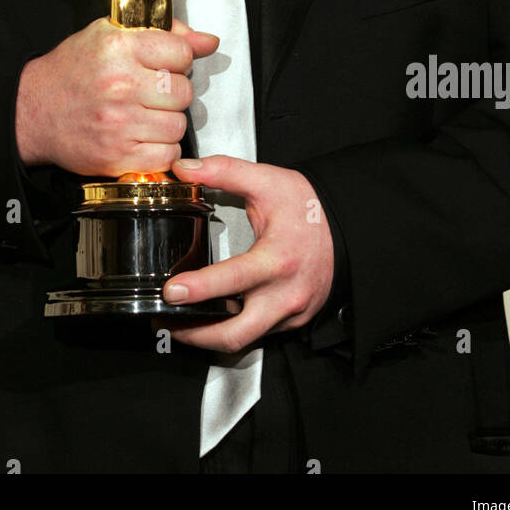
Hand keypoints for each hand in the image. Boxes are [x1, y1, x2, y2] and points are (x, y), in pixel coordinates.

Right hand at [14, 17, 218, 175]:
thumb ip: (163, 34)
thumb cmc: (72, 71)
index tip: (164, 66)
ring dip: (167, 123)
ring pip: (178, 125)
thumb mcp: (110, 35)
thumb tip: (208, 41)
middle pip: (183, 91)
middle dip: (173, 93)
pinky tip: (141, 137)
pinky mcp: (117, 156)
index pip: (181, 52)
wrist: (33, 111)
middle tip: (151, 93)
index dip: (178, 60)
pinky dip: (160, 150)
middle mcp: (120, 84)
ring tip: (144, 115)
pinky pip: (167, 155)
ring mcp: (120, 123)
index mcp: (118, 47)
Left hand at [162, 155, 334, 352]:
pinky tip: (211, 318)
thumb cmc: (307, 208)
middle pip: (235, 333)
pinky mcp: (292, 321)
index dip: (200, 289)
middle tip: (164, 321)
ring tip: (179, 325)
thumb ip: (223, 170)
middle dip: (194, 335)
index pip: (234, 280)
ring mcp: (290, 312)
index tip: (171, 292)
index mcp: (277, 259)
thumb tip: (184, 169)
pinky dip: (232, 330)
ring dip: (208, 337)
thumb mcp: (266, 180)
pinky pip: (258, 335)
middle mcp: (285, 294)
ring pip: (244, 340)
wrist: (345, 226)